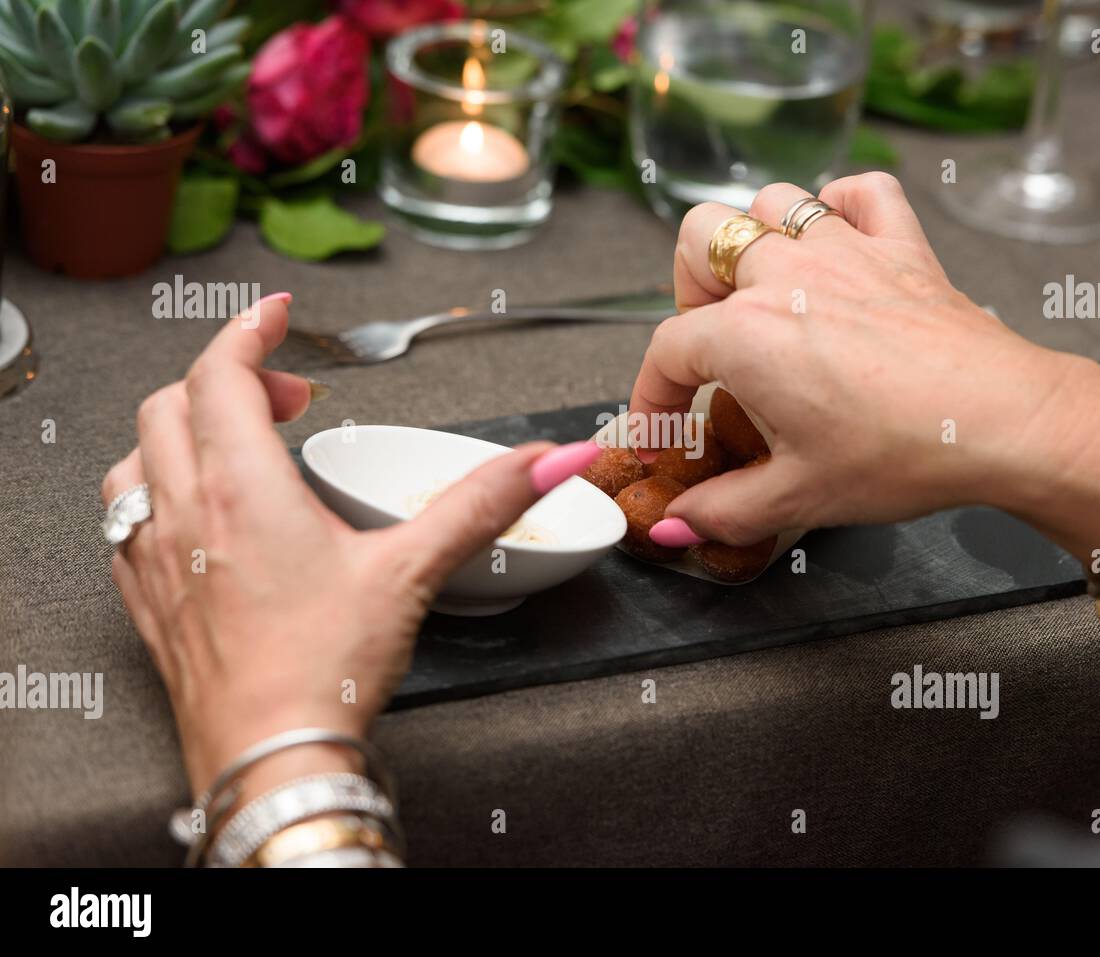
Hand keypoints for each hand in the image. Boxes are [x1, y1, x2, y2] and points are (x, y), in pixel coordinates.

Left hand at [102, 296, 598, 797]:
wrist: (272, 757)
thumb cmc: (323, 670)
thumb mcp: (414, 570)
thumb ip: (484, 502)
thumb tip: (550, 457)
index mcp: (241, 488)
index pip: (220, 373)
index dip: (249, 330)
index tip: (279, 314)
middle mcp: (184, 512)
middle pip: (172, 404)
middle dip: (229, 379)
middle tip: (288, 396)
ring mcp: (157, 558)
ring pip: (137, 459)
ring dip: (180, 431)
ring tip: (235, 447)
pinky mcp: (149, 602)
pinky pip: (127, 520)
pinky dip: (158, 491)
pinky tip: (197, 518)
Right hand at [630, 174, 1099, 545]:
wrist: (1001, 422)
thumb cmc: (903, 453)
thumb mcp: (797, 496)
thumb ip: (722, 510)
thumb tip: (678, 525)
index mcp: (745, 335)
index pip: (666, 351)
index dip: (652, 394)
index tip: (661, 428)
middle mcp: (784, 276)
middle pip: (698, 242)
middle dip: (688, 289)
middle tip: (709, 344)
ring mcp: (845, 251)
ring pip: (771, 204)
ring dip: (754, 240)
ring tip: (764, 290)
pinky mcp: (901, 245)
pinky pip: (860, 191)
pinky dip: (842, 205)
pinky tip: (838, 242)